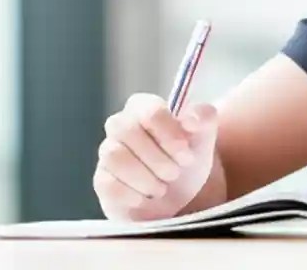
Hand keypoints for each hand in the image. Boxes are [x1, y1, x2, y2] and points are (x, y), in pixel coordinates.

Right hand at [93, 93, 218, 221]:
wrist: (179, 198)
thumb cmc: (186, 159)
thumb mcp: (204, 137)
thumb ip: (204, 118)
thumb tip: (190, 119)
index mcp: (144, 107)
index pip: (151, 112)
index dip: (170, 135)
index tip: (187, 156)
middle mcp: (120, 125)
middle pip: (128, 130)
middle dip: (157, 159)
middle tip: (175, 174)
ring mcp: (107, 152)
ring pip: (115, 156)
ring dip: (145, 178)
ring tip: (161, 189)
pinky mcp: (102, 180)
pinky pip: (109, 184)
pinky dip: (133, 195)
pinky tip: (146, 199)